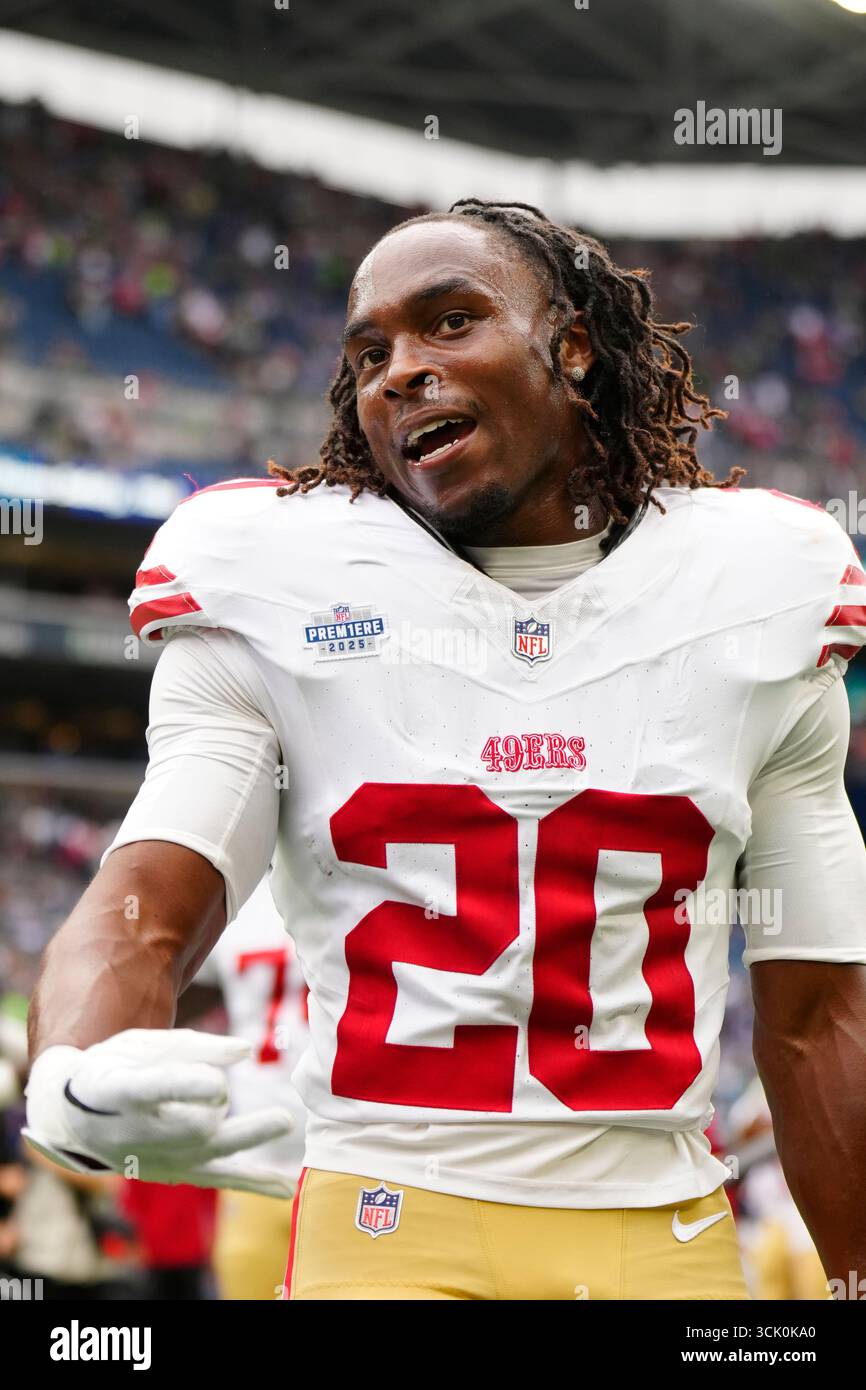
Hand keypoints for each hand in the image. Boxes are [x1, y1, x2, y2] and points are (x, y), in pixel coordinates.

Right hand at [24, 1029, 293, 1197]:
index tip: (218, 1083)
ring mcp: (155, 1160)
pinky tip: (286, 1186)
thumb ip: (194, 1047)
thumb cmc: (113, 1067)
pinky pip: (218, 1178)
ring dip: (250, 1135)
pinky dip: (253, 1180)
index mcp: (115, 1091)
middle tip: (217, 1086)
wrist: (72, 1117)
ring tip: (284, 1120)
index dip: (186, 1087)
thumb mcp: (141, 1045)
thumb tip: (245, 1050)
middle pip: (191, 1123)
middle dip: (213, 1099)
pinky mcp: (173, 1173)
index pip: (155, 1090)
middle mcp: (134, 1134)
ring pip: (211, 1152)